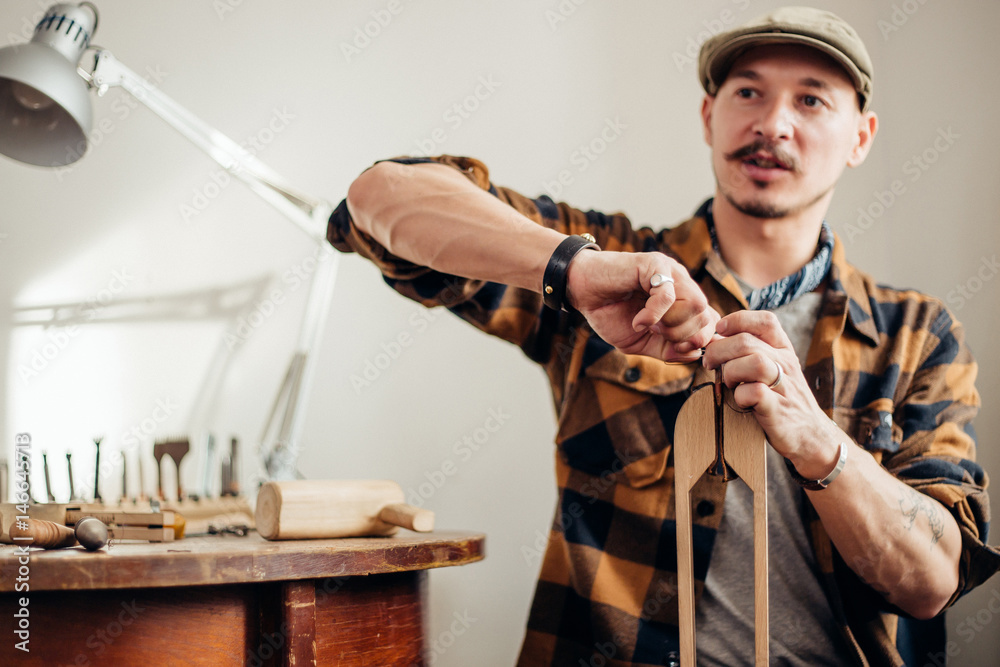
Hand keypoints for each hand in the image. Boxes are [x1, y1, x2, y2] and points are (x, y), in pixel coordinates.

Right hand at [565, 250, 718, 361]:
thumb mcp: (641, 341)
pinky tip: (639, 320)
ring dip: (673, 324)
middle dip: (683, 336)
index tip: (676, 349)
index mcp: (682, 300)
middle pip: (706, 315)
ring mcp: (669, 271)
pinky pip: (668, 293)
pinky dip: (654, 314)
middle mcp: (681, 283)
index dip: (699, 340)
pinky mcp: (653, 264)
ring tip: (649, 326)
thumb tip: (695, 354)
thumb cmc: (609, 312)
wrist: (581, 291)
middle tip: (658, 335)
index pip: (711, 321)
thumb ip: (668, 349)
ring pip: (696, 304)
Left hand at [703, 311, 841, 476]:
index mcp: (783, 350)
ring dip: (731, 371)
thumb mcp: (772, 370)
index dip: (737, 320)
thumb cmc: (781, 399)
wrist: (810, 435)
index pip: (765, 320)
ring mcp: (783, 386)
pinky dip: (740, 396)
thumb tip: (713, 339)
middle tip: (710, 364)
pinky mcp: (778, 409)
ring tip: (729, 382)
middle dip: (718, 350)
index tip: (719, 331)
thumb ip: (749, 353)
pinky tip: (740, 401)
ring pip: (754, 362)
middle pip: (746, 341)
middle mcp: (786, 363)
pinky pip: (755, 392)